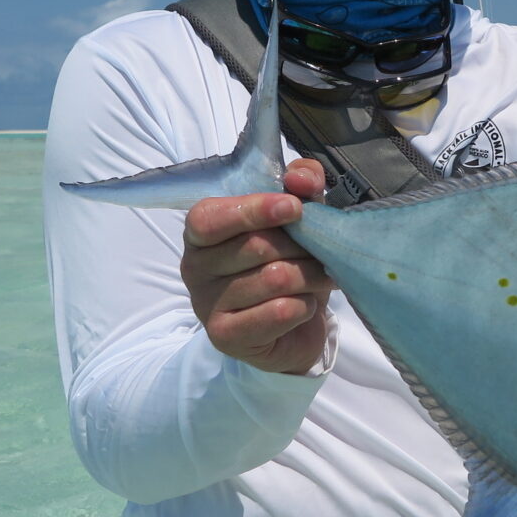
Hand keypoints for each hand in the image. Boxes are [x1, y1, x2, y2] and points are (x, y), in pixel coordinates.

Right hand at [180, 158, 333, 374]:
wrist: (292, 325)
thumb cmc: (288, 260)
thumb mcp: (297, 216)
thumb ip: (301, 183)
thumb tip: (299, 178)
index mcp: (202, 232)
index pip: (211, 217)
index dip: (254, 210)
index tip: (294, 207)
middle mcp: (194, 267)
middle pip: (255, 247)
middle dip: (301, 246)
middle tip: (321, 251)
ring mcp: (205, 304)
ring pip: (274, 279)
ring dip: (311, 276)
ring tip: (322, 277)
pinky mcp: (225, 337)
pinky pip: (278, 313)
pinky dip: (305, 305)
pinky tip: (306, 304)